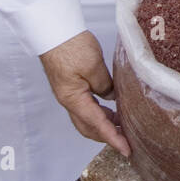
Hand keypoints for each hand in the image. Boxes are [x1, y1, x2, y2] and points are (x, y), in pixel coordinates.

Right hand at [40, 30, 130, 157]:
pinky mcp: (69, 86)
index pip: (97, 125)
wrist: (53, 31)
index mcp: (73, 99)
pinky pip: (85, 107)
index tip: (126, 149)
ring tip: (121, 125)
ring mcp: (67, 94)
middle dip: (106, 136)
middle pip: (88, 128)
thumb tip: (112, 98)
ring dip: (103, 124)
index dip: (113, 139)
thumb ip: (105, 86)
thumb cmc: (71, 46)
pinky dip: (98, 112)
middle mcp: (68, 101)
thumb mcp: (95, 67)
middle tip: (126, 141)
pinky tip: (109, 109)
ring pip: (86, 118)